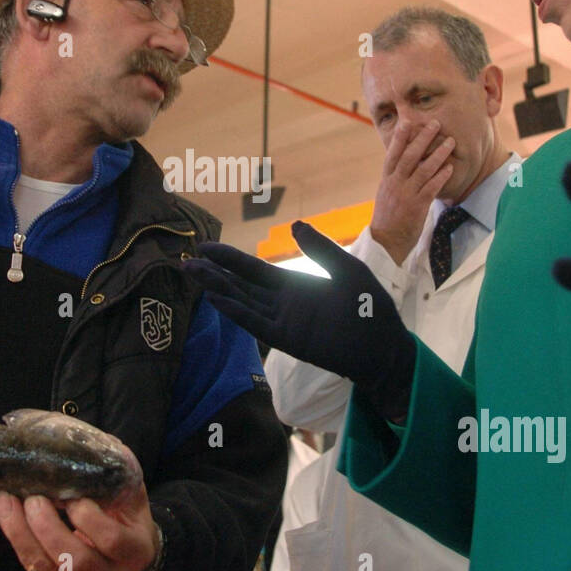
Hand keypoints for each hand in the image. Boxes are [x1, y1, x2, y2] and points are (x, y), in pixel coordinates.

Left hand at [0, 479, 158, 570]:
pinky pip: (32, 568)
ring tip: (7, 502)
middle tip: (33, 498)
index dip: (89, 519)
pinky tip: (4, 512)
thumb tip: (84, 440)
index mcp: (134, 550)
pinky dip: (15, 539)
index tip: (74, 496)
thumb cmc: (127, 516)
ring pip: (46, 567)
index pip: (111, 539)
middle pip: (74, 560)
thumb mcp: (130, 494)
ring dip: (22, 533)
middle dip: (48, 528)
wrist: (128, 552)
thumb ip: (114, 471)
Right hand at [183, 221, 415, 418]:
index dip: (229, 258)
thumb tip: (294, 225)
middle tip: (187, 261)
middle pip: (240, 285)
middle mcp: (282, 303)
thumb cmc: (370, 307)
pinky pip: (257, 324)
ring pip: (242, 302)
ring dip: (218, 289)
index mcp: (294, 284)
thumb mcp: (347, 269)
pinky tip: (218, 300)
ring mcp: (283, 322)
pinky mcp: (288, 340)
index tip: (206, 246)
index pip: (253, 269)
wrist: (384, 345)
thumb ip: (320, 250)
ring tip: (194, 274)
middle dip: (214, 273)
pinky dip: (237, 313)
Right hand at [370, 120, 456, 264]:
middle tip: (434, 123)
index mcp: (387, 180)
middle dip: (422, 138)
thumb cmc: (388, 219)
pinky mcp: (416, 206)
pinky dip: (441, 176)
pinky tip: (450, 167)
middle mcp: (395, 184)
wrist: (385, 243)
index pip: (393, 154)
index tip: (407, 121)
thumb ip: (395, 180)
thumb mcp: (386, 195)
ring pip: (423, 169)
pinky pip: (431, 188)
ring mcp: (406, 194)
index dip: (400, 137)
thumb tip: (403, 165)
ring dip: (438, 154)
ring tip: (450, 142)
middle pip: (409, 156)